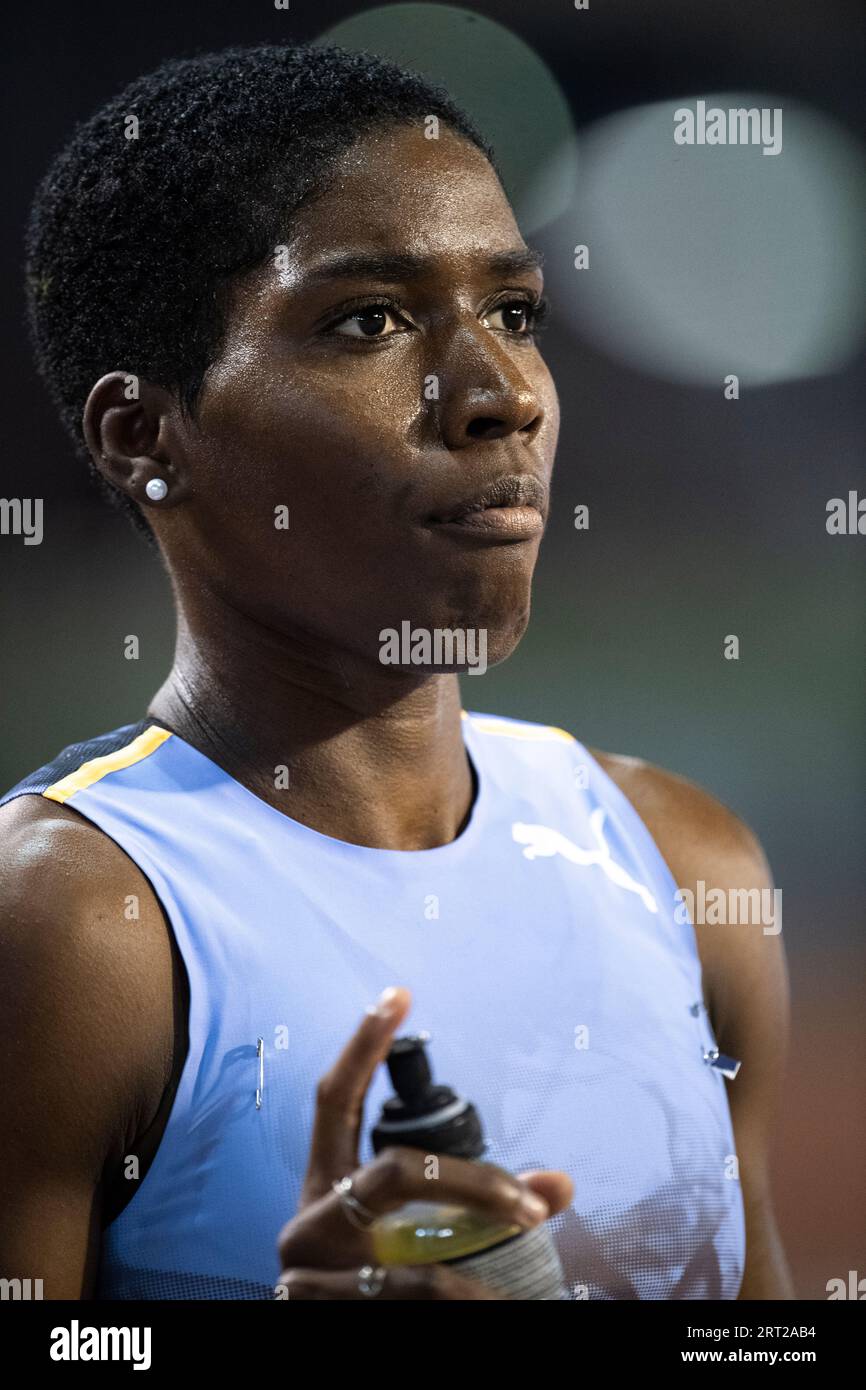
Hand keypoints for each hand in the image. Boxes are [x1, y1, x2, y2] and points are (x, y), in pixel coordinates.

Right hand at [275, 986, 573, 1298]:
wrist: (320, 1352)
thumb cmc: (370, 1290)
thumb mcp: (410, 1240)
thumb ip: (473, 1206)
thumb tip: (562, 1182)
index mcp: (323, 1184)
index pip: (333, 1099)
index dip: (362, 1045)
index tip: (397, 992)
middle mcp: (308, 1222)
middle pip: (395, 1172)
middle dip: (475, 1182)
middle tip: (536, 1204)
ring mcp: (308, 1275)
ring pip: (416, 1260)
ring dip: (486, 1260)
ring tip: (530, 1269)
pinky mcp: (318, 1313)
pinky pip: (414, 1300)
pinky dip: (468, 1303)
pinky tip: (495, 1308)